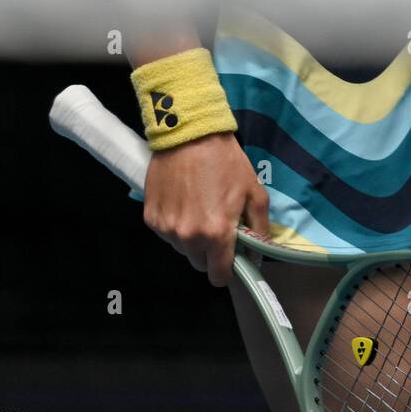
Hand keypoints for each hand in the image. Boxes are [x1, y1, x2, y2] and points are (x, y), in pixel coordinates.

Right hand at [143, 131, 271, 286]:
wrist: (189, 135)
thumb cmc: (226, 162)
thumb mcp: (254, 192)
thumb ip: (259, 228)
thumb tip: (257, 254)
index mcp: (217, 235)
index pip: (219, 276)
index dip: (227, 270)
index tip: (230, 259)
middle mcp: (189, 237)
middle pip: (199, 263)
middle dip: (209, 251)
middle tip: (215, 225)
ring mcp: (167, 229)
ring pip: (182, 248)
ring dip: (191, 237)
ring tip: (198, 208)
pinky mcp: (151, 218)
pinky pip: (166, 233)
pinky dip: (175, 224)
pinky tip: (182, 201)